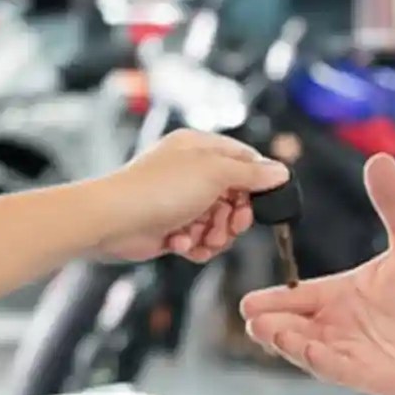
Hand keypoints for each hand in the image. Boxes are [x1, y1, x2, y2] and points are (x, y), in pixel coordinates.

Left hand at [91, 129, 289, 261]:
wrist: (114, 221)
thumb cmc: (157, 189)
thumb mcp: (215, 174)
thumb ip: (251, 174)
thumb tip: (280, 172)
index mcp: (200, 148)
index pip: (244, 160)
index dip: (257, 183)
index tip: (261, 200)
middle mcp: (191, 172)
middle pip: (236, 197)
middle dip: (235, 217)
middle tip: (230, 225)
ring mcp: (181, 201)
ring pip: (220, 223)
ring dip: (215, 236)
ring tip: (200, 237)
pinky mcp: (171, 227)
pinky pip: (200, 240)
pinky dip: (195, 246)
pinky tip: (181, 243)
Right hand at [239, 154, 394, 394]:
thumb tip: (379, 158)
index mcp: (345, 295)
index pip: (300, 298)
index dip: (275, 300)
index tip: (247, 301)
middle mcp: (344, 327)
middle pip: (296, 328)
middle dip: (273, 324)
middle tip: (252, 317)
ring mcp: (357, 355)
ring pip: (313, 351)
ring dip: (291, 343)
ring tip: (267, 331)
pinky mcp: (377, 377)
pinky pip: (344, 370)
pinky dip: (326, 362)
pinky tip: (310, 352)